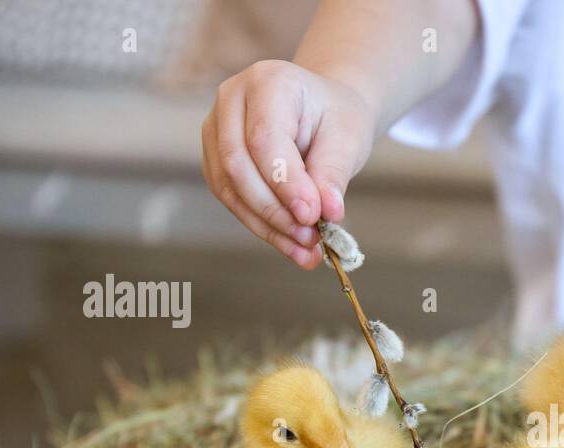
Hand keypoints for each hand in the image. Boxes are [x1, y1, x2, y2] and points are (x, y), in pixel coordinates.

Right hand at [201, 59, 375, 269]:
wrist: (323, 110)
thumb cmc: (336, 118)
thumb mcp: (347, 138)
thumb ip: (334, 173)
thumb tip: (327, 213)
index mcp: (268, 81)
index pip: (264, 138)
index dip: (286, 183)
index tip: (313, 216)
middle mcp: (232, 99)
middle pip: (237, 163)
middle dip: (274, 210)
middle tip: (311, 238)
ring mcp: (216, 128)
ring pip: (228, 186)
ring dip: (266, 225)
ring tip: (305, 250)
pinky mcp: (215, 157)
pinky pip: (230, 197)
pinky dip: (260, 226)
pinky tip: (291, 245)